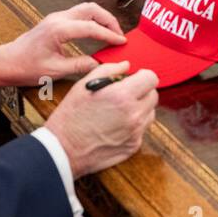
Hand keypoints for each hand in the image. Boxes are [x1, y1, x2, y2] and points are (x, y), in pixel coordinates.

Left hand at [0, 2, 125, 89]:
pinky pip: (79, 14)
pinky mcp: (56, 21)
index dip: (109, 35)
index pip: (91, 28)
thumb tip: (100, 64)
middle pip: (91, 9)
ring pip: (86, 9)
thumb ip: (80, 65)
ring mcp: (57, 18)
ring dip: (101, 18)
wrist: (6, 62)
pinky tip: (97, 32)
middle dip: (108, 20)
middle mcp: (58, 19)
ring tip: (111, 33)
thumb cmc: (25, 66)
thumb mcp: (55, 70)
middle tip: (119, 35)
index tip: (121, 42)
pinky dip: (92, 20)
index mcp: (58, 30)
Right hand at [44, 63, 158, 178]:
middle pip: (153, 95)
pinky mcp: (133, 146)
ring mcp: (135, 132)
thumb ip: (109, 70)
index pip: (151, 78)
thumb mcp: (83, 85)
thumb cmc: (71, 117)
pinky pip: (142, 130)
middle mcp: (133, 114)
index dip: (143, 76)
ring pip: (150, 113)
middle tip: (126, 94)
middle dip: (142, 92)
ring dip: (140, 109)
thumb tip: (126, 66)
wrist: (63, 150)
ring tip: (119, 111)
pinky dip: (134, 126)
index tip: (135, 78)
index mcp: (122, 96)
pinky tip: (116, 126)